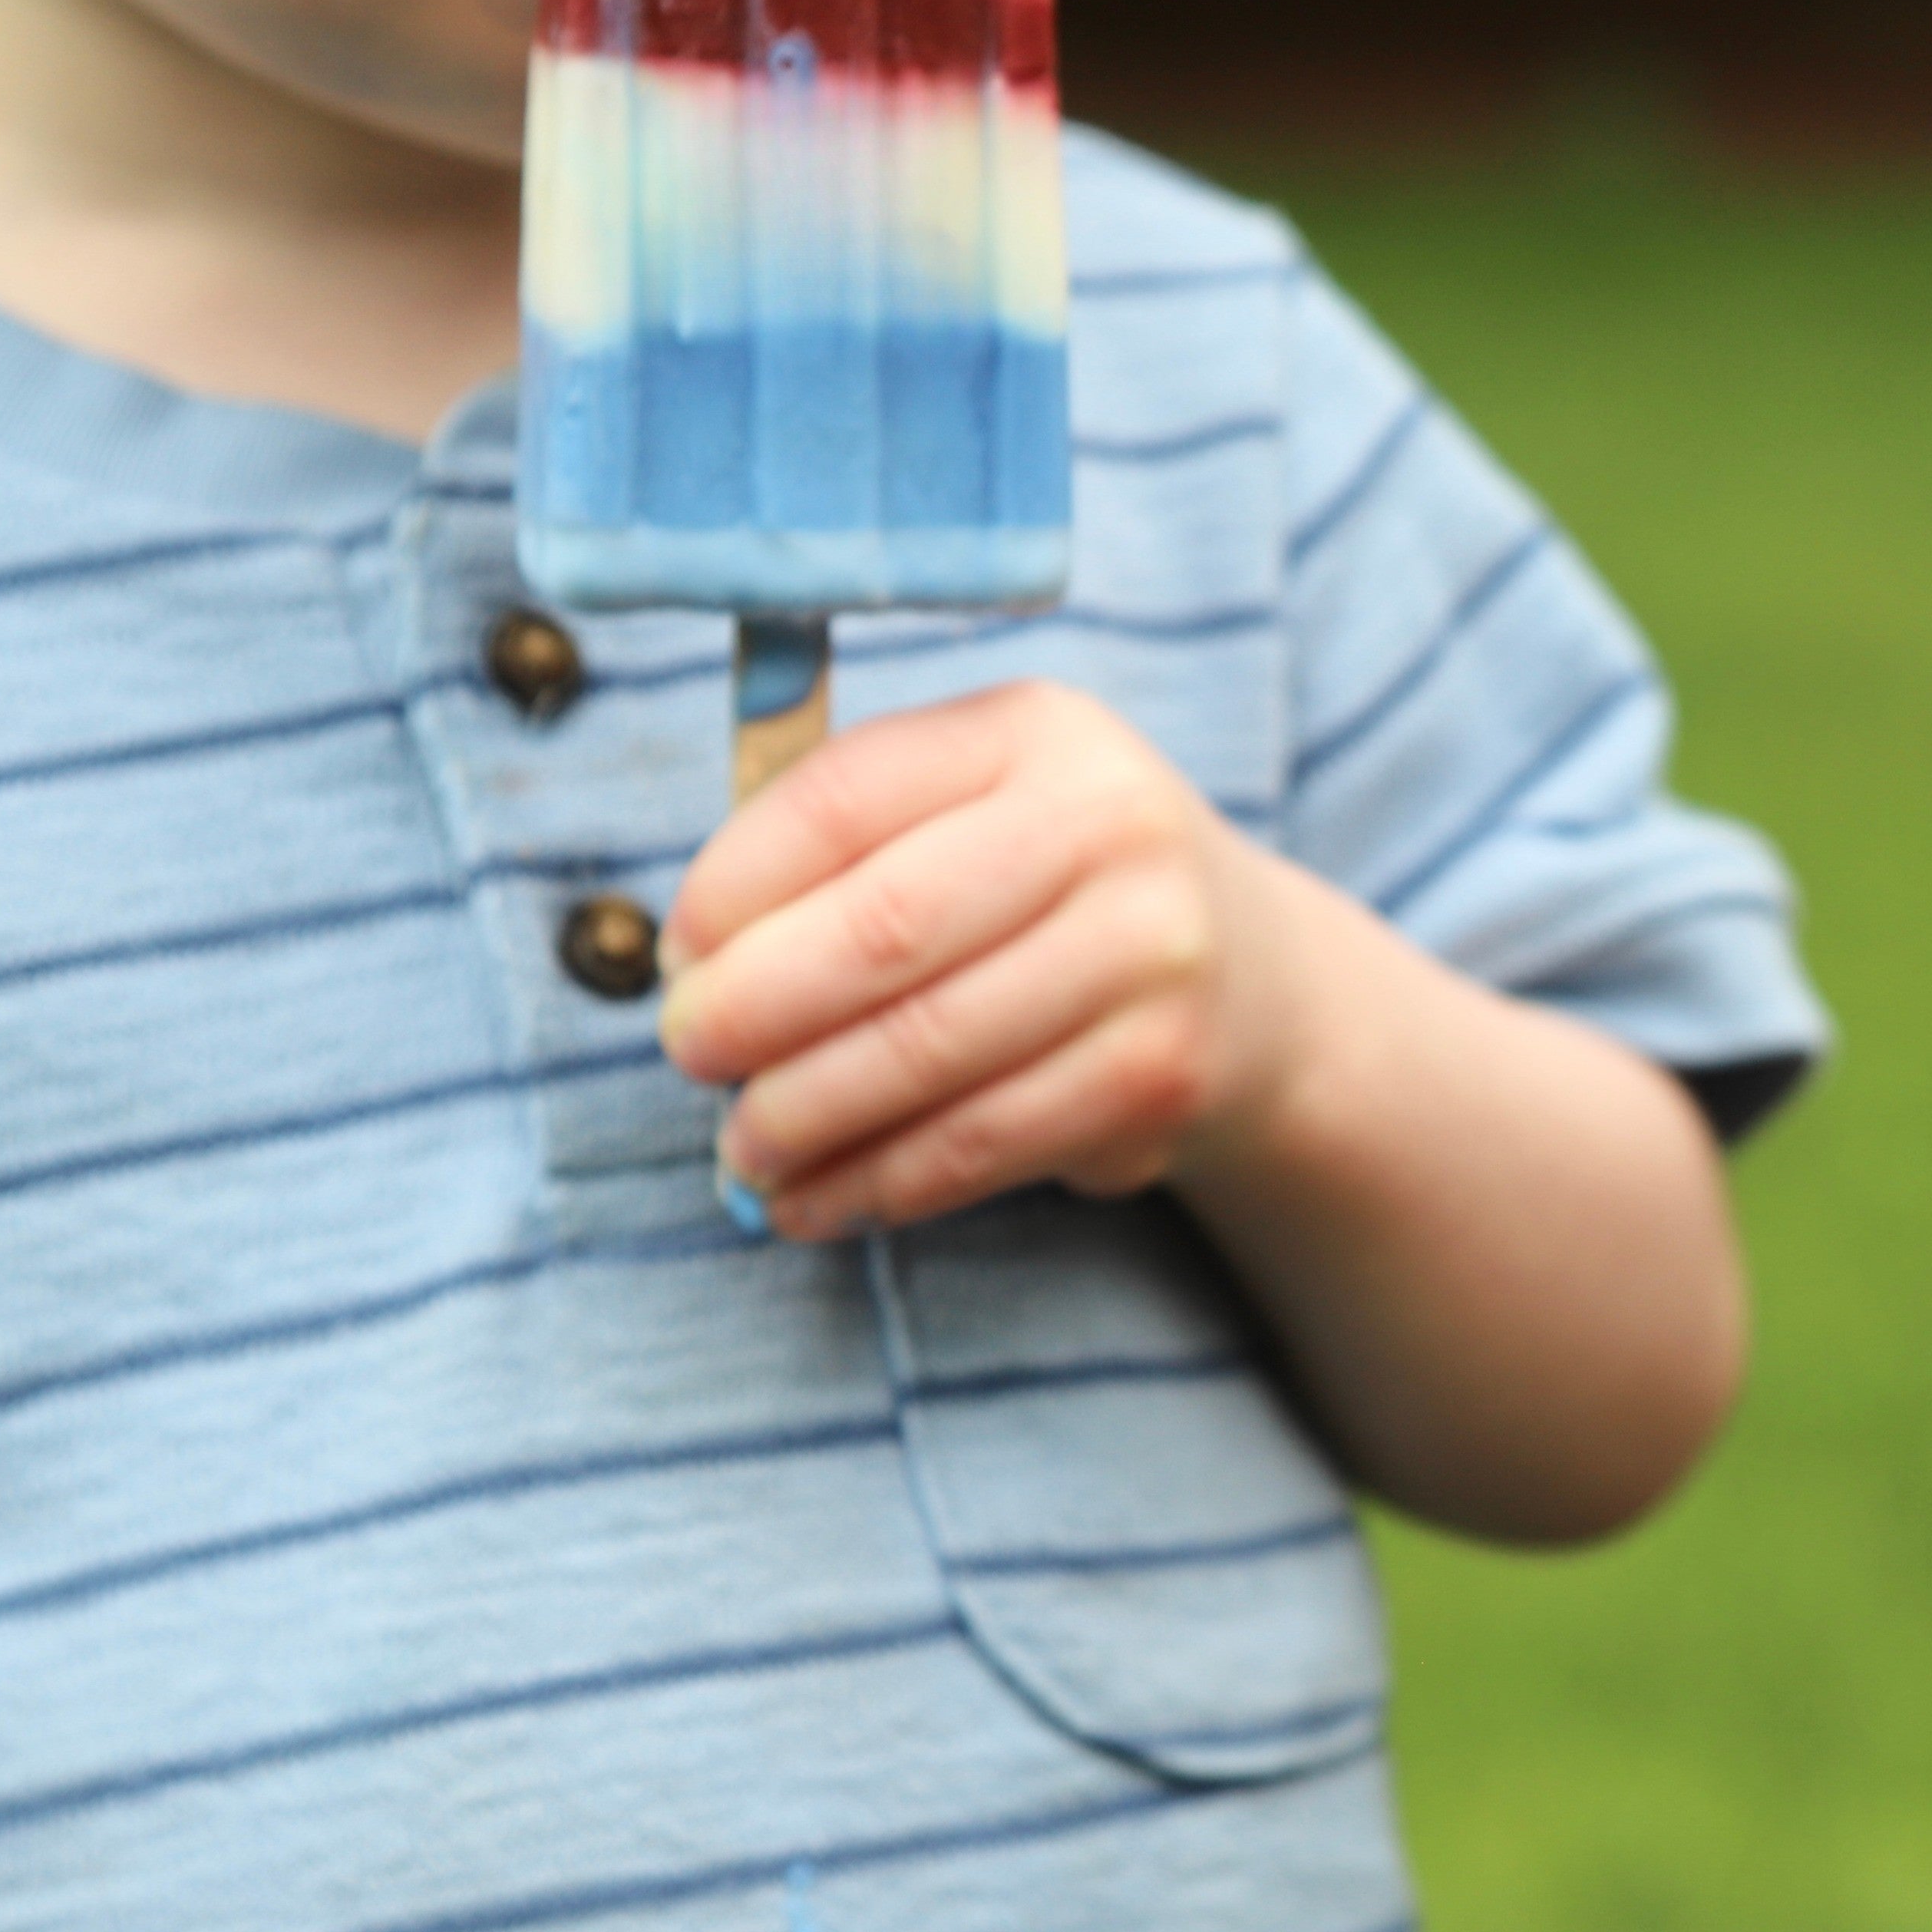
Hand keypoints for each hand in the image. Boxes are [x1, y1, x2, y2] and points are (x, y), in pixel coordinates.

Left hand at [659, 680, 1336, 1237]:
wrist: (1254, 983)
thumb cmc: (1053, 891)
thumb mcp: (976, 809)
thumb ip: (846, 847)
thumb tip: (688, 962)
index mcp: (1032, 731)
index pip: (842, 798)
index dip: (732, 886)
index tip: (677, 955)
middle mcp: (1108, 825)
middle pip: (883, 928)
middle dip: (754, 1009)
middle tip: (685, 1055)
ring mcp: (1148, 952)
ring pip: (927, 1051)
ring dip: (803, 1116)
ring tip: (740, 1148)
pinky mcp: (1159, 1073)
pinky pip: (982, 1142)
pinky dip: (877, 1182)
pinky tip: (813, 1200)